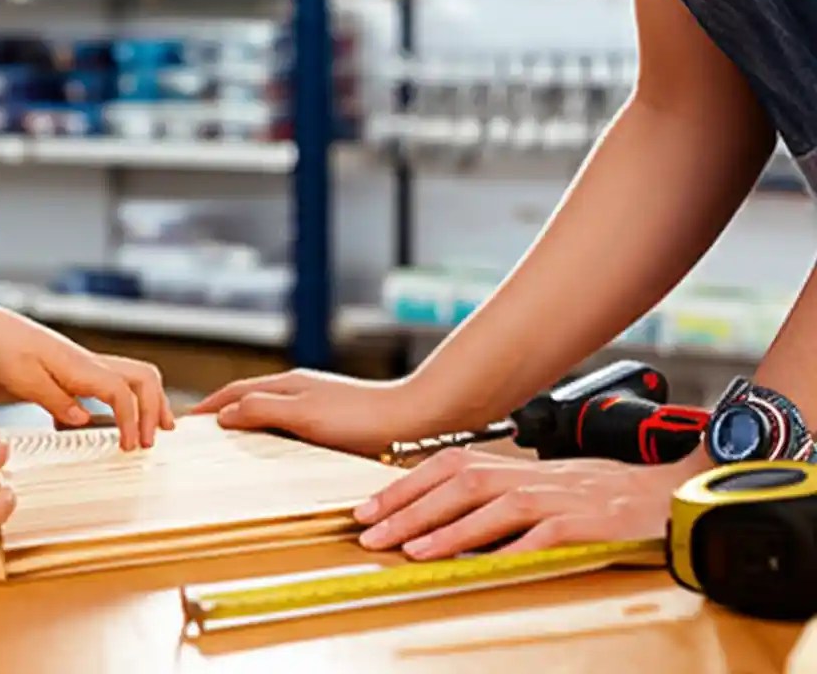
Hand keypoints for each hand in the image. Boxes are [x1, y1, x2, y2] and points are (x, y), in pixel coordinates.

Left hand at [0, 307, 174, 450]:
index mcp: (79, 365)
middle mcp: (88, 363)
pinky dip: (125, 403)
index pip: (122, 391)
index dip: (132, 419)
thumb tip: (85, 419)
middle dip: (155, 407)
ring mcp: (84, 367)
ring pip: (132, 379)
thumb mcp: (21, 378)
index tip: (129, 446)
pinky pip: (111, 386)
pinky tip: (116, 424)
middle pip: (143, 377)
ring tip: (152, 430)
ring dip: (148, 403)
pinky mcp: (74, 373)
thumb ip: (54, 399)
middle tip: (152, 440)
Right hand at [192, 369, 441, 456]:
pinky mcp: (331, 420)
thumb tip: (224, 414)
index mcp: (287, 384)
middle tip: (202, 432)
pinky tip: (275, 450)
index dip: (211, 404)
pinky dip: (270, 433)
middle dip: (223, 410)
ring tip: (230, 442)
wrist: (410, 419)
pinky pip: (287, 424)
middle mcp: (298, 389)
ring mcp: (315, 403)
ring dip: (246, 422)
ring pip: (269, 410)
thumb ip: (261, 410)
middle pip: (249, 397)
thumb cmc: (359, 417)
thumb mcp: (302, 414)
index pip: (235, 391)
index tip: (188, 419)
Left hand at [351, 447, 711, 560]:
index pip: (448, 465)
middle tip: (373, 535)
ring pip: (496, 506)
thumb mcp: (541, 488)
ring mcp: (560, 498)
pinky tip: (484, 568)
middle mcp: (532, 475)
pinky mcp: (588, 524)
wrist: (667, 494)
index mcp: (516, 467)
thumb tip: (436, 522)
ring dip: (449, 530)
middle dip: (410, 509)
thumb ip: (495, 499)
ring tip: (412, 551)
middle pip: (461, 484)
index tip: (366, 510)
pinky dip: (513, 551)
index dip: (404, 486)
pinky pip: (544, 537)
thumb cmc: (599, 496)